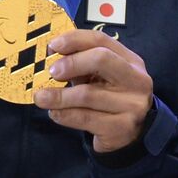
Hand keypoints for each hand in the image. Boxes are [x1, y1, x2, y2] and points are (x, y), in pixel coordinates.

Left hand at [33, 29, 153, 151]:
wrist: (128, 137)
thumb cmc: (107, 99)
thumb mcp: (98, 77)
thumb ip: (80, 63)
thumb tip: (53, 51)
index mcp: (130, 61)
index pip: (101, 40)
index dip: (74, 39)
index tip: (52, 45)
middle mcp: (137, 80)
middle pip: (101, 59)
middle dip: (71, 63)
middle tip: (52, 72)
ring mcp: (132, 105)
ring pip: (87, 94)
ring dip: (58, 96)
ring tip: (41, 98)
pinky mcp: (121, 128)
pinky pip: (84, 118)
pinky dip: (64, 115)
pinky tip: (55, 113)